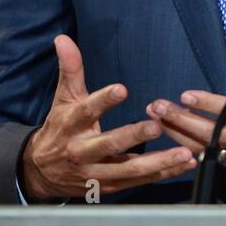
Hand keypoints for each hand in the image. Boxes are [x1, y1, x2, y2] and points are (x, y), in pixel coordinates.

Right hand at [20, 35, 197, 199]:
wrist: (42, 171)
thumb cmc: (59, 128)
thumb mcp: (63, 98)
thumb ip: (70, 69)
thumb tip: (63, 39)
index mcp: (72, 125)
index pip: (87, 111)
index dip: (103, 100)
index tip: (121, 89)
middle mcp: (83, 151)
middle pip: (110, 145)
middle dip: (134, 136)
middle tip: (157, 126)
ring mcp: (96, 172)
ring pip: (128, 170)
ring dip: (158, 162)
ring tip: (184, 153)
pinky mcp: (108, 187)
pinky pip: (138, 182)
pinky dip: (162, 174)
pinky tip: (183, 164)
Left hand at [146, 22, 225, 177]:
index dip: (209, 105)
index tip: (186, 96)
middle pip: (213, 133)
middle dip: (183, 122)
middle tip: (158, 109)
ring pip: (209, 150)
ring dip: (181, 136)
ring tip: (157, 123)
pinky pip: (215, 161)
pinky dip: (193, 151)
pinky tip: (174, 140)